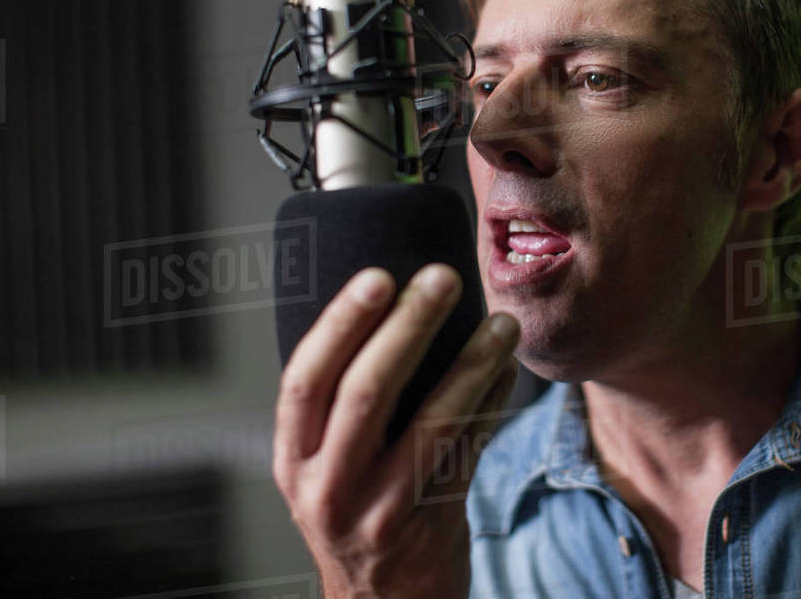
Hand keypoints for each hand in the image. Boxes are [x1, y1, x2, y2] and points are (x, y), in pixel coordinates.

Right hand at [272, 264, 519, 598]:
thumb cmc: (357, 516)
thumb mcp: (324, 468)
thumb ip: (340, 409)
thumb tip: (395, 307)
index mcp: (292, 458)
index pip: (305, 379)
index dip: (340, 324)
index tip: (377, 276)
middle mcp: (325, 486)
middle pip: (364, 391)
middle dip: (407, 326)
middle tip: (442, 278)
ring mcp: (378, 510)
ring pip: (431, 421)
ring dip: (471, 363)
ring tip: (501, 323)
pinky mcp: (428, 525)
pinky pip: (468, 451)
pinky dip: (492, 402)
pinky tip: (508, 368)